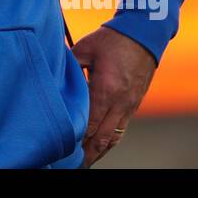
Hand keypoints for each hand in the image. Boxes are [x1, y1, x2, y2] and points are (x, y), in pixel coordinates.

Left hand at [72, 25, 156, 166]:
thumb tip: (54, 78)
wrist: (143, 34)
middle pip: (102, 138)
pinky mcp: (134, 103)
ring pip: (114, 137)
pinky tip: (101, 144)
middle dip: (88, 153)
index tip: (64, 149)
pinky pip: (122, 128)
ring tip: (87, 160)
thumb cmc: (113, 39)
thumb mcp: (85, 48)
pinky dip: (110, 139)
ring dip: (100, 150)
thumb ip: (69, 66)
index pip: (89, 125)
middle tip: (74, 163)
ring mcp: (129, 105)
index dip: (77, 140)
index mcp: (105, 90)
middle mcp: (120, 103)